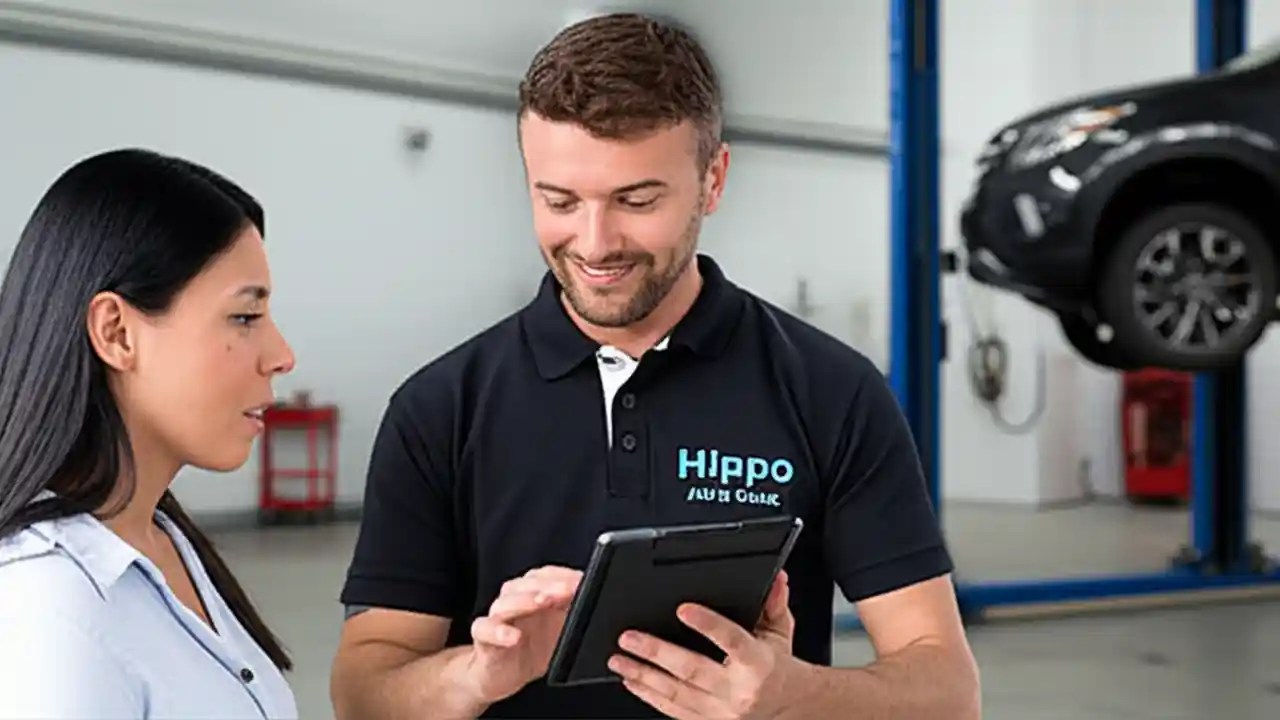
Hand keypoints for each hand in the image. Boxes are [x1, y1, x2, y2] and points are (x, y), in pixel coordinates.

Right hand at [463, 566, 581, 704]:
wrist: (500, 675)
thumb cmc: (533, 648)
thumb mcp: (561, 633)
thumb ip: (576, 615)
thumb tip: (602, 603)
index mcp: (533, 594)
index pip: (546, 576)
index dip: (564, 576)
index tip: (583, 580)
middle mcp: (513, 600)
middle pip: (527, 585)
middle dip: (549, 585)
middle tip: (567, 589)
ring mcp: (497, 618)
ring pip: (505, 602)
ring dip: (524, 600)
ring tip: (540, 602)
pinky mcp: (483, 638)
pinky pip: (484, 629)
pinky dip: (497, 631)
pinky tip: (512, 637)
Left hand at [607, 570, 800, 719]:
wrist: (791, 708)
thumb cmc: (779, 668)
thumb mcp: (781, 633)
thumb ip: (774, 604)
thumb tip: (776, 578)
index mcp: (759, 664)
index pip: (733, 640)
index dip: (708, 624)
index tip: (683, 609)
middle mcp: (739, 691)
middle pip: (692, 669)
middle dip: (656, 653)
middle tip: (628, 637)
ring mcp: (722, 712)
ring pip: (676, 694)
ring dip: (643, 675)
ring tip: (619, 660)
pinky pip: (674, 711)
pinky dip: (649, 696)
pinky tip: (632, 681)